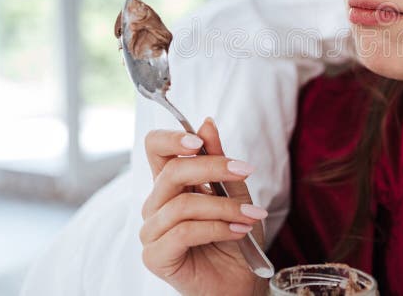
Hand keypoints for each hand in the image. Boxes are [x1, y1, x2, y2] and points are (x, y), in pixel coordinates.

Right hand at [140, 118, 268, 295]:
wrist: (241, 283)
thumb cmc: (236, 239)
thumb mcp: (235, 193)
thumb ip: (219, 160)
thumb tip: (207, 123)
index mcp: (171, 185)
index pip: (154, 148)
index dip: (171, 138)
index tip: (199, 139)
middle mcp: (156, 205)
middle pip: (172, 171)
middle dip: (213, 167)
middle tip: (245, 171)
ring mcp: (152, 232)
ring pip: (183, 204)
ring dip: (224, 207)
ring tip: (251, 216)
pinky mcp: (155, 257)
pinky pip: (183, 232)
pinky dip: (216, 228)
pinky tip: (238, 231)